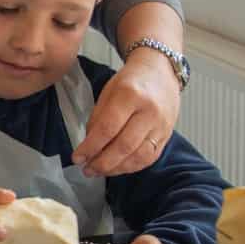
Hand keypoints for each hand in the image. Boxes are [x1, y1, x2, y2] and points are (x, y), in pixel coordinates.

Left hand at [72, 47, 179, 175]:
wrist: (161, 72)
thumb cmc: (131, 81)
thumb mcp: (108, 91)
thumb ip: (98, 118)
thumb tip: (88, 146)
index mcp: (130, 95)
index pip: (108, 128)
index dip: (91, 147)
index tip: (77, 158)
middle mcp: (149, 111)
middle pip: (124, 145)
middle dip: (102, 162)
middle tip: (87, 169)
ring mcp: (161, 125)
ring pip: (138, 156)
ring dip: (116, 169)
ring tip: (99, 171)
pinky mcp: (167, 135)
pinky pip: (149, 158)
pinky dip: (131, 167)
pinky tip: (117, 168)